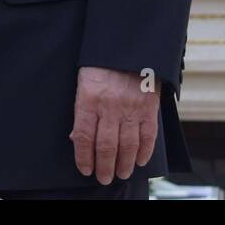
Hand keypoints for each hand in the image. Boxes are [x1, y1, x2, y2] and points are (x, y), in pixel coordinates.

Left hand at [70, 65, 160, 183]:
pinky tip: (140, 161)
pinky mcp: (148, 108)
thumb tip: (76, 137)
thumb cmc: (100, 65)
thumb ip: (82, 110)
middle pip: (106, 146)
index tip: (84, 169)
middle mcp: (109, 107)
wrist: (128, 46)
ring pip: (127, 145)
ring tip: (121, 174)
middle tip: (103, 178)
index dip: (83, 157)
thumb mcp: (83, 82)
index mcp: (88, 99)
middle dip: (104, 166)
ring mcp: (130, 108)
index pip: (83, 136)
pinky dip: (144, 151)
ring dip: (124, 164)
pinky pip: (147, 136)